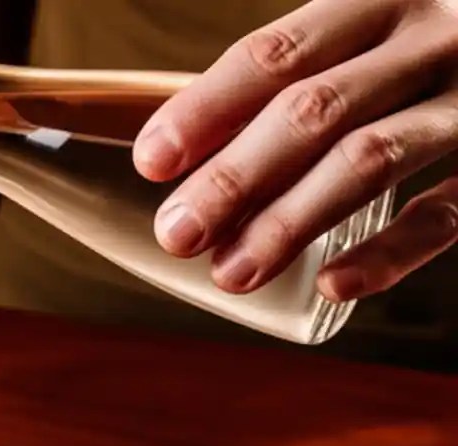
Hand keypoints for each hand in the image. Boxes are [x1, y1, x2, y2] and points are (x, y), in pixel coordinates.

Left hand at [134, 0, 457, 301]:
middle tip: (177, 234)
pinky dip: (389, 253)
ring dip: (290, 222)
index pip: (275, 55)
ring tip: (230, 273)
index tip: (152, 161)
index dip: (206, 109)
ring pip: (372, 160)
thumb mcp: (361, 35)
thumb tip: (178, 160)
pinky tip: (330, 284)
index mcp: (377, 0)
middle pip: (315, 111)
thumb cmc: (412, 51)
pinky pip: (447, 215)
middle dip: (235, 178)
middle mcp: (431, 40)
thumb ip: (289, 80)